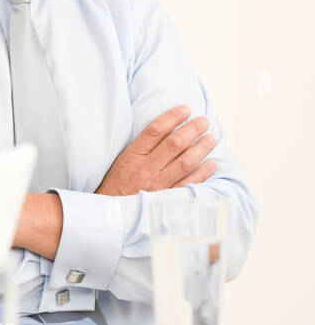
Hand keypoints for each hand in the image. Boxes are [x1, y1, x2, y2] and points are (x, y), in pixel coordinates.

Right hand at [97, 105, 216, 196]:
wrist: (113, 215)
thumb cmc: (118, 184)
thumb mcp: (122, 161)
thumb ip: (141, 147)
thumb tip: (167, 129)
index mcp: (132, 157)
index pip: (154, 131)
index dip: (172, 117)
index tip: (185, 109)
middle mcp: (145, 170)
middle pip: (173, 144)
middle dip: (192, 129)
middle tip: (203, 121)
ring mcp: (158, 185)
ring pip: (185, 162)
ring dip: (201, 148)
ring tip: (211, 138)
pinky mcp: (167, 199)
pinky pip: (189, 184)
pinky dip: (202, 173)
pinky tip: (211, 163)